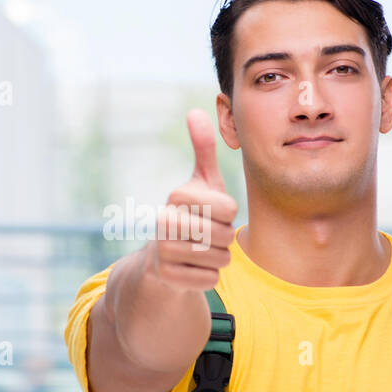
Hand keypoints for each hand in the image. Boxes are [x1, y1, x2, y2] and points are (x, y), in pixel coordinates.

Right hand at [142, 109, 238, 291]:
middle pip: (225, 235)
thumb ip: (203, 148)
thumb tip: (195, 111)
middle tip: (208, 233)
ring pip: (219, 259)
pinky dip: (209, 277)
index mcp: (177, 195)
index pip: (229, 208)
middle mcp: (164, 221)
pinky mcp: (167, 277)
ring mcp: (163, 251)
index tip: (213, 212)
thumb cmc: (194, 213)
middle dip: (225, 238)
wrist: (167, 255)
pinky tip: (193, 268)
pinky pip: (209, 280)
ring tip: (201, 250)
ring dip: (219, 258)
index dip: (229, 213)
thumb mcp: (202, 182)